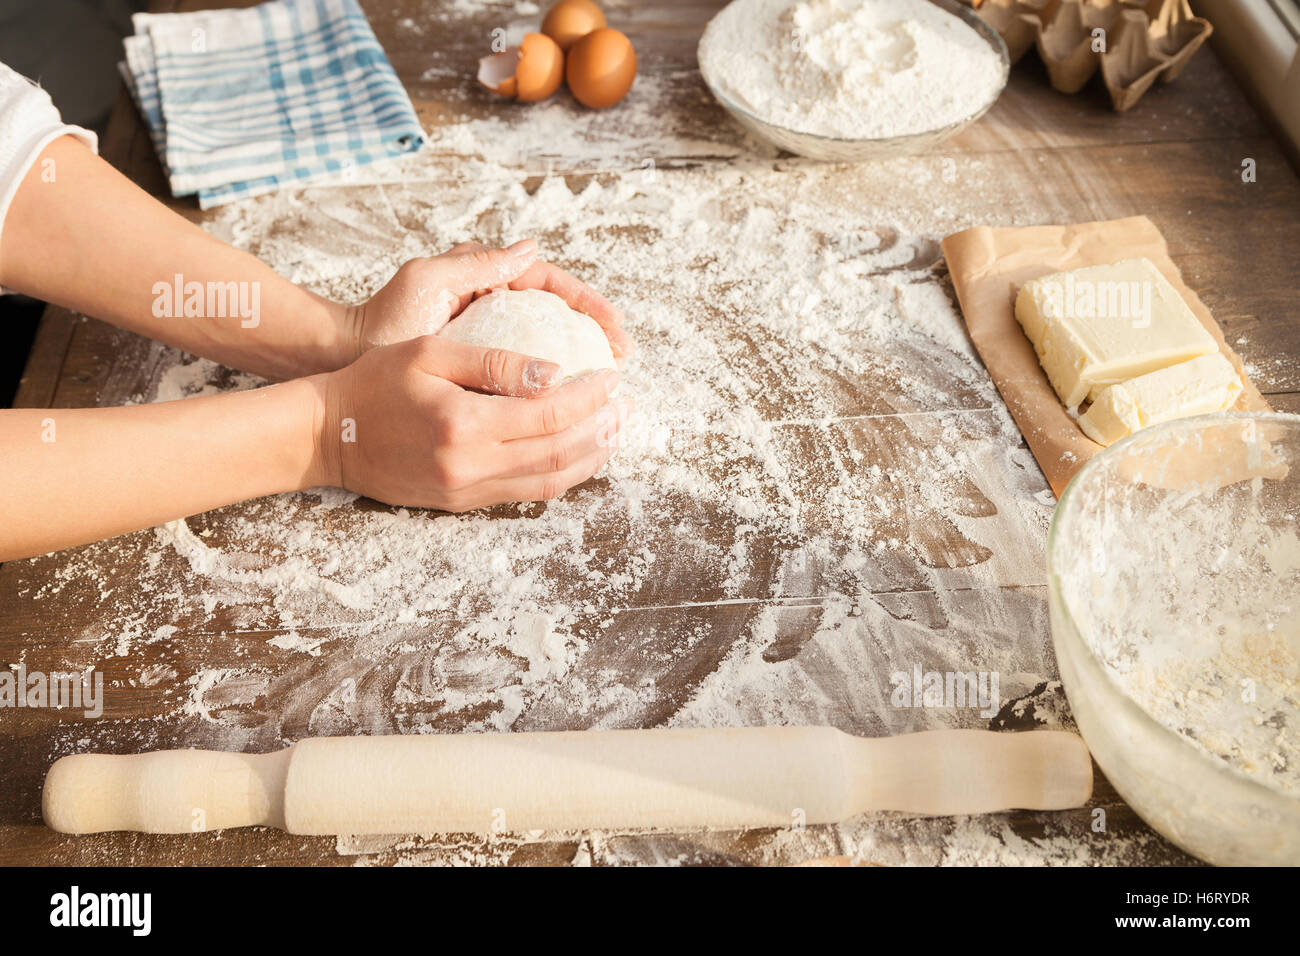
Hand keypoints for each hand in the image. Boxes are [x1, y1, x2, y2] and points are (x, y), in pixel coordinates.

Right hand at [314, 333, 629, 511]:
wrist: (326, 436)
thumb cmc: (374, 383)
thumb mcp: (430, 353)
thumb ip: (493, 361)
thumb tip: (553, 372)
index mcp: (464, 424)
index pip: (550, 414)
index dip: (590, 397)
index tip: (612, 377)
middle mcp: (470, 466)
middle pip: (559, 454)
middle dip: (601, 431)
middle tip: (627, 408)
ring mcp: (466, 491)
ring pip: (548, 482)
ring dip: (589, 459)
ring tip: (613, 434)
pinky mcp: (461, 503)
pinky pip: (525, 494)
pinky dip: (559, 476)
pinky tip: (576, 455)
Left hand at [347, 239, 634, 361]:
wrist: (349, 359)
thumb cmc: (382, 319)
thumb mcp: (427, 281)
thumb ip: (475, 263)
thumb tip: (531, 248)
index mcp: (486, 280)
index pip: (550, 286)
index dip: (587, 305)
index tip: (613, 327)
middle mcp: (493, 306)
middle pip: (558, 316)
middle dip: (594, 332)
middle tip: (623, 356)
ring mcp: (488, 339)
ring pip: (548, 345)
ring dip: (580, 360)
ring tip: (607, 379)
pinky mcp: (480, 369)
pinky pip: (526, 375)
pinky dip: (552, 387)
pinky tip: (569, 403)